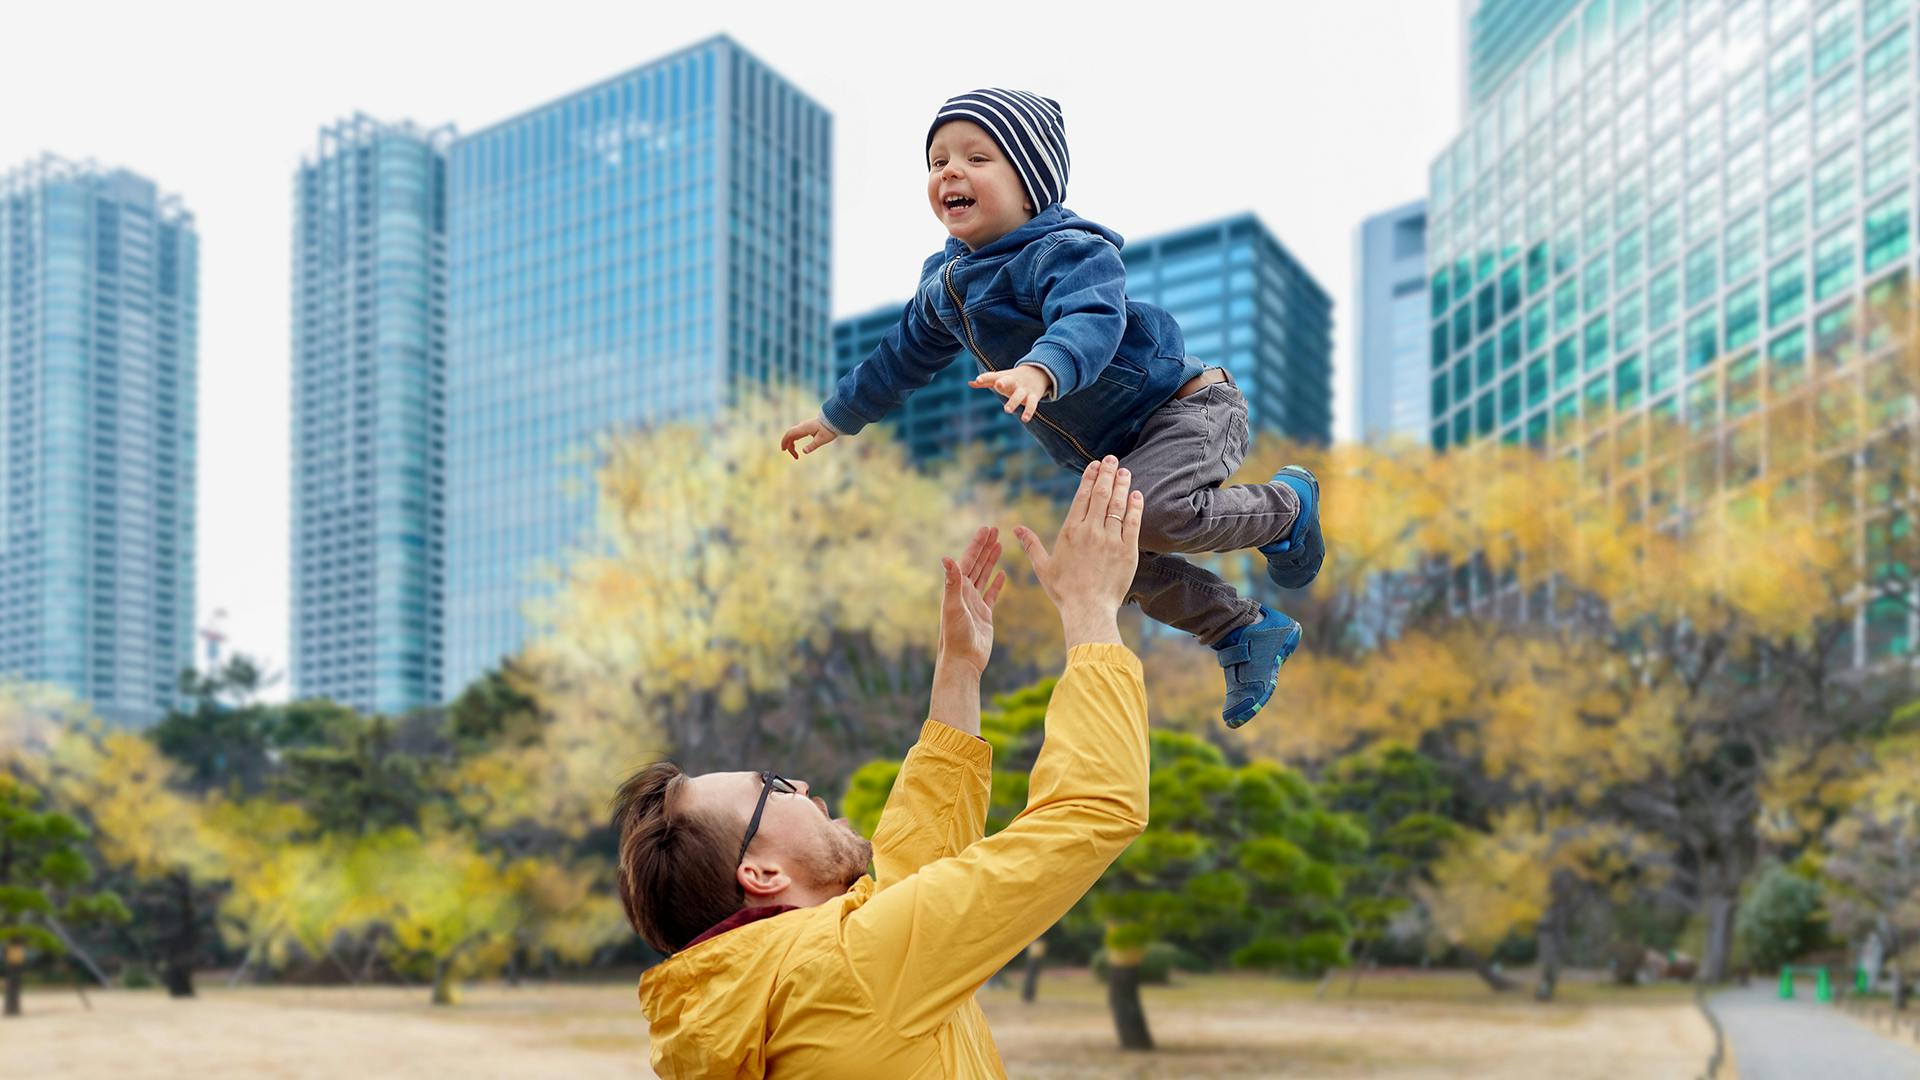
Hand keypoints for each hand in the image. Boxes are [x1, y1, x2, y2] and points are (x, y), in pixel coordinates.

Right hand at [780, 417, 838, 458]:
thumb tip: (804, 451)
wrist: (834, 421)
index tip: (783, 450)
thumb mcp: (821, 440)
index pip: (790, 434)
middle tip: (789, 454)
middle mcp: (802, 426)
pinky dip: (794, 441)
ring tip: (796, 455)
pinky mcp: (807, 428)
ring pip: (793, 435)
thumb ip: (813, 445)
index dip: (784, 441)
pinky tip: (796, 447)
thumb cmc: (828, 430)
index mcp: (804, 428)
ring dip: (791, 444)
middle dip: (787, 444)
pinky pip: (797, 434)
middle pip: (790, 435)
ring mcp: (804, 426)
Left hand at [937, 526, 1006, 676]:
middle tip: (995, 529)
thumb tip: (946, 558)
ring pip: (984, 576)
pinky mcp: (984, 614)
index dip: (977, 544)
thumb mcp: (953, 607)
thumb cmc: (955, 635)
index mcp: (957, 588)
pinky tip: (1002, 574)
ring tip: (1000, 544)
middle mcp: (965, 593)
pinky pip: (991, 594)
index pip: (968, 560)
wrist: (963, 660)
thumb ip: (951, 583)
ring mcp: (975, 603)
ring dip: (991, 560)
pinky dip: (996, 583)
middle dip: (985, 546)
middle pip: (977, 564)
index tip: (986, 529)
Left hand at [968, 365, 1052, 422]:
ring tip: (1007, 410)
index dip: (985, 378)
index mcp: (1003, 377)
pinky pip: (1032, 404)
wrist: (1038, 372)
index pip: (992, 376)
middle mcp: (1013, 382)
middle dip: (1003, 382)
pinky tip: (1025, 419)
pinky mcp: (1033, 396)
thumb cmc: (1012, 379)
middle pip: (1008, 381)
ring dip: (1014, 402)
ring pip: (1019, 395)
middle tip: (998, 385)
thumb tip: (969, 383)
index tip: (978, 380)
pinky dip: (1029, 411)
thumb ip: (986, 382)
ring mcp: (1024, 389)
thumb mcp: (1000, 378)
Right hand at [1012, 456, 1141, 646]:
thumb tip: (1016, 528)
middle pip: (1101, 494)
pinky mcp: (1127, 551)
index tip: (1095, 465)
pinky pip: (1133, 523)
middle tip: (1113, 460)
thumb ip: (1031, 544)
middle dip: (1107, 474)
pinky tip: (1137, 495)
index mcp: (1070, 531)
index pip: (1082, 496)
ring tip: (1125, 472)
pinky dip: (1135, 507)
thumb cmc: (1064, 591)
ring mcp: (1110, 540)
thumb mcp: (1043, 566)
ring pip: (1118, 505)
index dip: (1090, 478)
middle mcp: (1091, 531)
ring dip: (1122, 485)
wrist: (1088, 610)